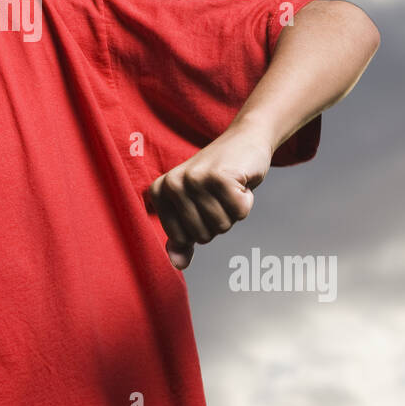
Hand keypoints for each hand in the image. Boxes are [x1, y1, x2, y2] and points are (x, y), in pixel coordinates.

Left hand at [143, 123, 274, 270]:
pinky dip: (245, 201)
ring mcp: (195, 179)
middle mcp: (172, 184)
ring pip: (222, 225)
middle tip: (218, 194)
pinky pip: (239, 212)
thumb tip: (177, 265)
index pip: (181, 239)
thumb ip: (183, 237)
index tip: (203, 203)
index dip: (200, 227)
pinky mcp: (219, 177)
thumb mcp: (194, 206)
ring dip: (233, 211)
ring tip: (228, 187)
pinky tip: (239, 182)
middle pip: (203, 235)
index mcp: (159, 192)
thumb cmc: (216, 178)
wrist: (243, 140)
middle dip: (219, 220)